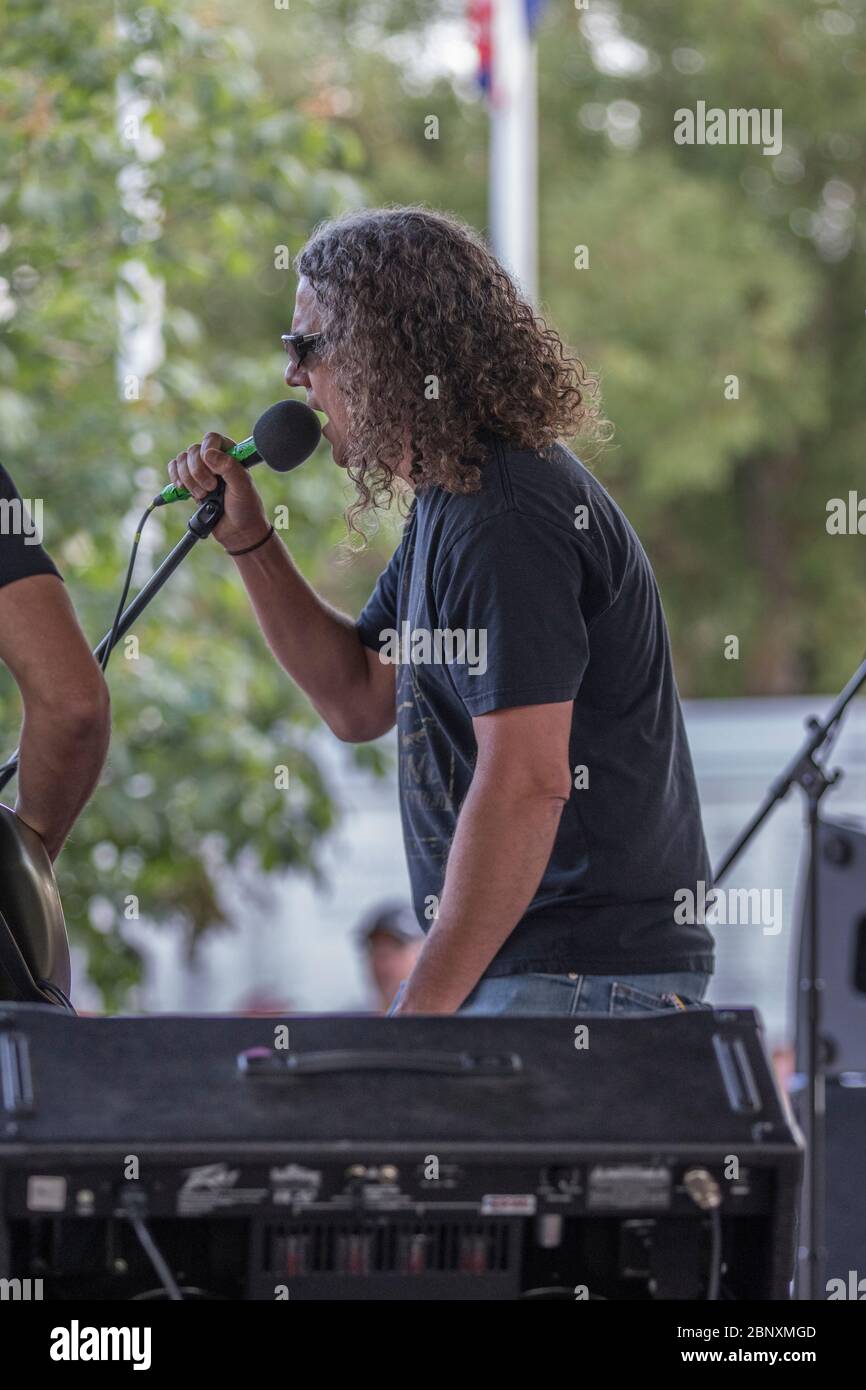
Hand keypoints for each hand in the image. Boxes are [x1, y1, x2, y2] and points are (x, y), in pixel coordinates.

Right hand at [167, 434, 270, 552]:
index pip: (211, 439)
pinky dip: (176, 479)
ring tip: (202, 496)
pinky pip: (174, 470)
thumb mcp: (243, 487)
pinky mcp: (190, 483)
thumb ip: (229, 467)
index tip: (213, 471)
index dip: (207, 451)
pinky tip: (184, 490)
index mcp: (230, 455)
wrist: (238, 531)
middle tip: (210, 489)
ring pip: (181, 460)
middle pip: (192, 451)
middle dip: (197, 472)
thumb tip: (208, 453)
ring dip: (188, 479)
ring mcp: (201, 471)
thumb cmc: (245, 508)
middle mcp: (214, 459)